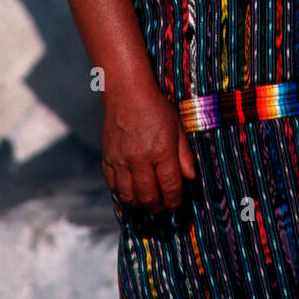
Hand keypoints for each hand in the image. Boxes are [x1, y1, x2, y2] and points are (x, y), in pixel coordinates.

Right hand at [102, 78, 196, 212]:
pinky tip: (131, 191)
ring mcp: (120, 160)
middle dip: (159, 206)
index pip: (170, 187)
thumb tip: (191, 178)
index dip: (175, 201)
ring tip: (148, 201)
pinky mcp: (107, 158)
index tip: (177, 203)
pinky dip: (122, 194)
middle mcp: (139, 158)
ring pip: (129, 197)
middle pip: (149, 197)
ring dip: (140, 204)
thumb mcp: (178, 127)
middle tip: (163, 206)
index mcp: (160, 150)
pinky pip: (113, 186)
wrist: (126, 92)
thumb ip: (185, 155)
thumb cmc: (156, 108)